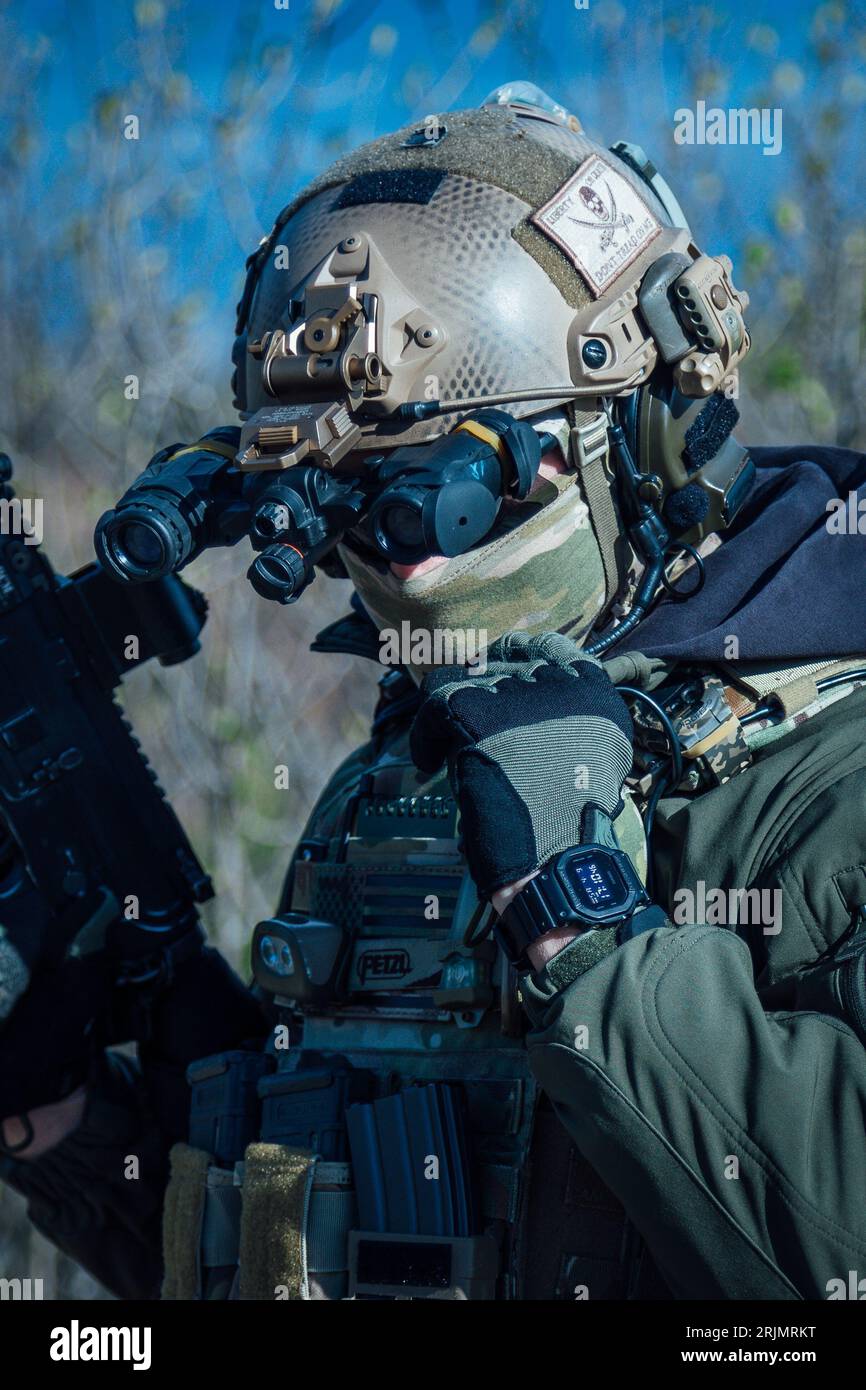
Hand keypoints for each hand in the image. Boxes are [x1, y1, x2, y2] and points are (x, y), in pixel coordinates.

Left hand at [410, 631, 633, 900]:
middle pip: (497, 663)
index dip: (513, 660)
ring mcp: (516, 695)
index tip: (493, 676)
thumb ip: (569, 718)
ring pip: (460, 681)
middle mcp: (558, 683)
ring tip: (445, 746)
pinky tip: (428, 760)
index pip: (545, 647)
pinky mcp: (477, 713)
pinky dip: (424, 737)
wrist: (558, 857)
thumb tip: (532, 697)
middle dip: (475, 691)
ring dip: (448, 716)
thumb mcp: (593, 754)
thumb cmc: (570, 819)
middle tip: (459, 719)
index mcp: (592, 690)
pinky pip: (433, 706)